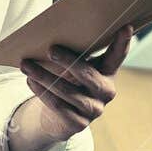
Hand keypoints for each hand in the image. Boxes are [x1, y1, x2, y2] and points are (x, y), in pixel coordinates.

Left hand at [18, 23, 133, 141]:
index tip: (125, 27)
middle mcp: (106, 91)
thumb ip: (74, 53)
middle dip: (69, 61)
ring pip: (68, 92)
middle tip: (51, 49)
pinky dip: (42, 92)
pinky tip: (30, 81)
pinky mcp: (78, 123)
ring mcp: (94, 109)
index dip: (122, 42)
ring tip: (26, 65)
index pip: (117, 56)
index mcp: (108, 72)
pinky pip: (58, 106)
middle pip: (88, 75)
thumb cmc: (68, 82)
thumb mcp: (74, 68)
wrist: (59, 117)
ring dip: (44, 76)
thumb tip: (52, 32)